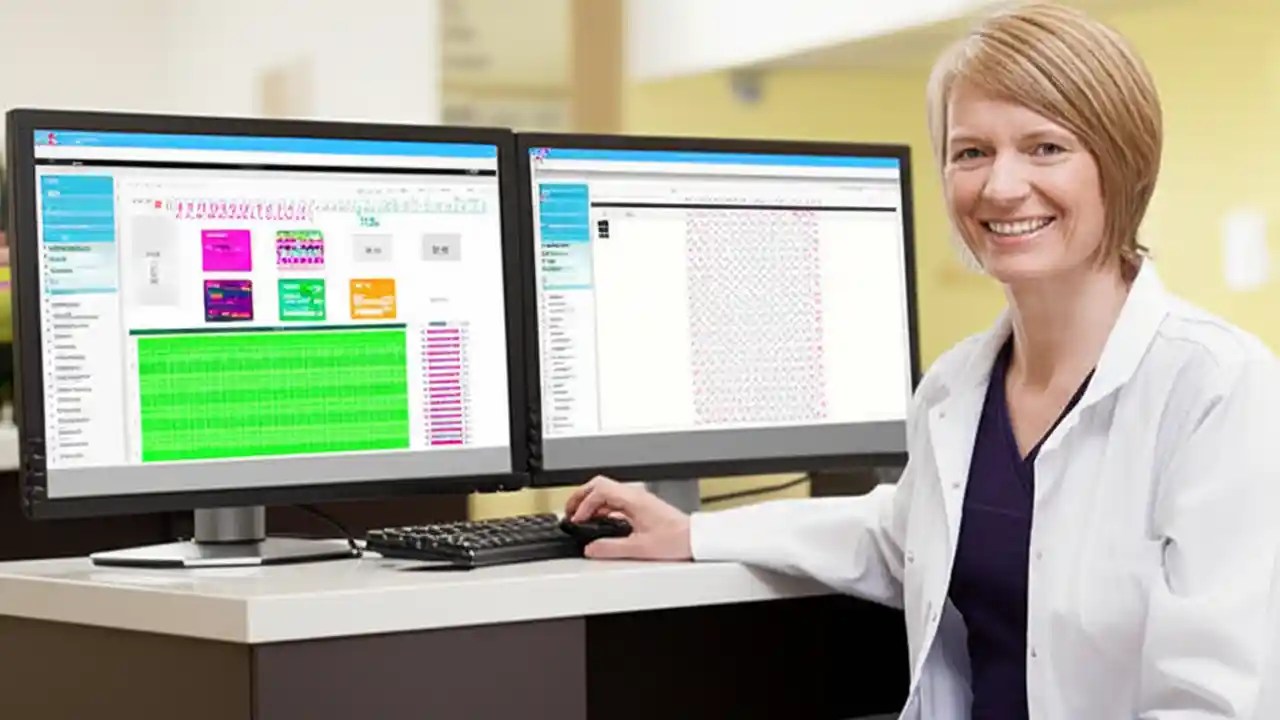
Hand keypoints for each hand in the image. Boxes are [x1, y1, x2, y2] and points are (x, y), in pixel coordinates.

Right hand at [564, 475, 692, 560]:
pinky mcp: (641, 507)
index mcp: (634, 499)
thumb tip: (591, 548)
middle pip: (600, 485)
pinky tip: (599, 522)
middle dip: (581, 497)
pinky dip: (602, 508)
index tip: (578, 519)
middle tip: (571, 512)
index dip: (583, 505)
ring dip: (591, 502)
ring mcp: (638, 500)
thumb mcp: (640, 548)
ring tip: (581, 518)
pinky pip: (615, 501)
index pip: (599, 490)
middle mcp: (636, 496)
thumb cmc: (677, 540)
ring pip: (607, 492)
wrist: (696, 539)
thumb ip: (612, 548)